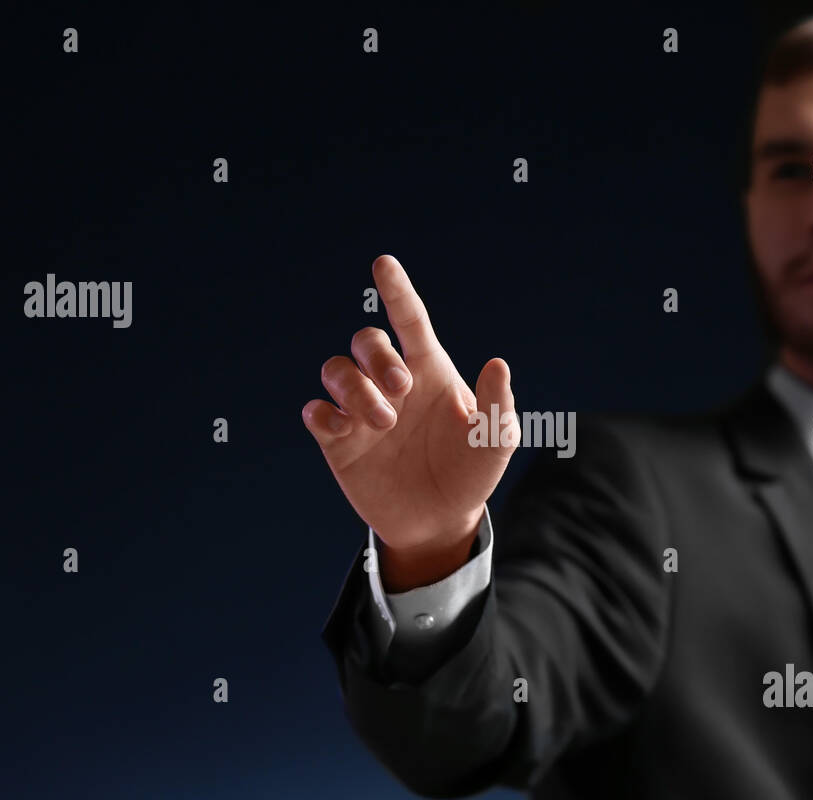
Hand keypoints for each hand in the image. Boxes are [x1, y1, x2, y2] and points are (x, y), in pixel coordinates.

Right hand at [302, 255, 519, 588]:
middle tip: (400, 390)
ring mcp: (362, 411)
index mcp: (429, 371)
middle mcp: (391, 384)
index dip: (396, 291)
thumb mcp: (495, 441)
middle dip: (377, 356)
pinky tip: (344, 431)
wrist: (441, 522)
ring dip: (354, 388)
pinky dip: (323, 414)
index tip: (384, 264)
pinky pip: (315, 412)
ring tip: (382, 422)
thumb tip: (497, 363)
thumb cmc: (472, 473)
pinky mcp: (339, 442)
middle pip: (366, 340)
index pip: (409, 321)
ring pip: (336, 370)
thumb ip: (497, 403)